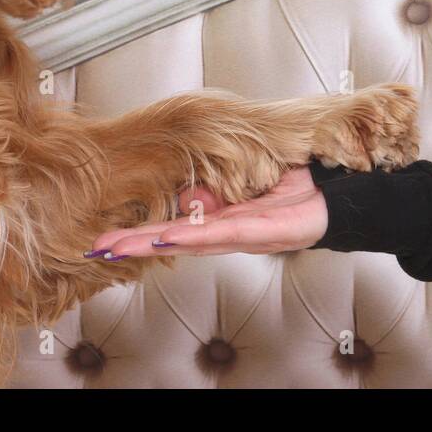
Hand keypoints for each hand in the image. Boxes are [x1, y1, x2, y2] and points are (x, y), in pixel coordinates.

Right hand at [89, 166, 326, 259]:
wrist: (334, 193)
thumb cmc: (290, 185)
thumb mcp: (242, 181)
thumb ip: (214, 188)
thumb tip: (187, 195)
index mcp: (218, 221)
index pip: (171, 229)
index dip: (138, 235)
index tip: (106, 239)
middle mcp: (224, 233)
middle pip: (170, 241)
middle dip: (133, 245)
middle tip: (98, 249)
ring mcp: (240, 235)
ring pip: (189, 240)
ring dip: (152, 244)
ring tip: (121, 246)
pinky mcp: (260, 232)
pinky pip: (221, 233)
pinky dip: (193, 236)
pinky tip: (169, 237)